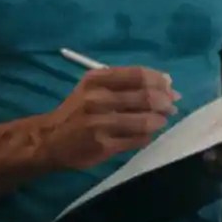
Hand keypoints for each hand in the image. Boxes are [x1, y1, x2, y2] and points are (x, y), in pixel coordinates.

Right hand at [38, 67, 179, 171]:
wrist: (50, 139)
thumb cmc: (77, 109)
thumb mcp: (93, 86)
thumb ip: (124, 82)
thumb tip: (165, 82)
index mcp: (96, 80)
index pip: (138, 75)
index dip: (160, 80)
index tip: (170, 86)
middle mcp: (98, 99)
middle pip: (146, 97)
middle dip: (166, 101)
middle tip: (172, 105)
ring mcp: (101, 124)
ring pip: (145, 121)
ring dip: (160, 120)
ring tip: (162, 120)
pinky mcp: (104, 146)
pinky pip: (137, 140)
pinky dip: (148, 136)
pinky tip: (147, 133)